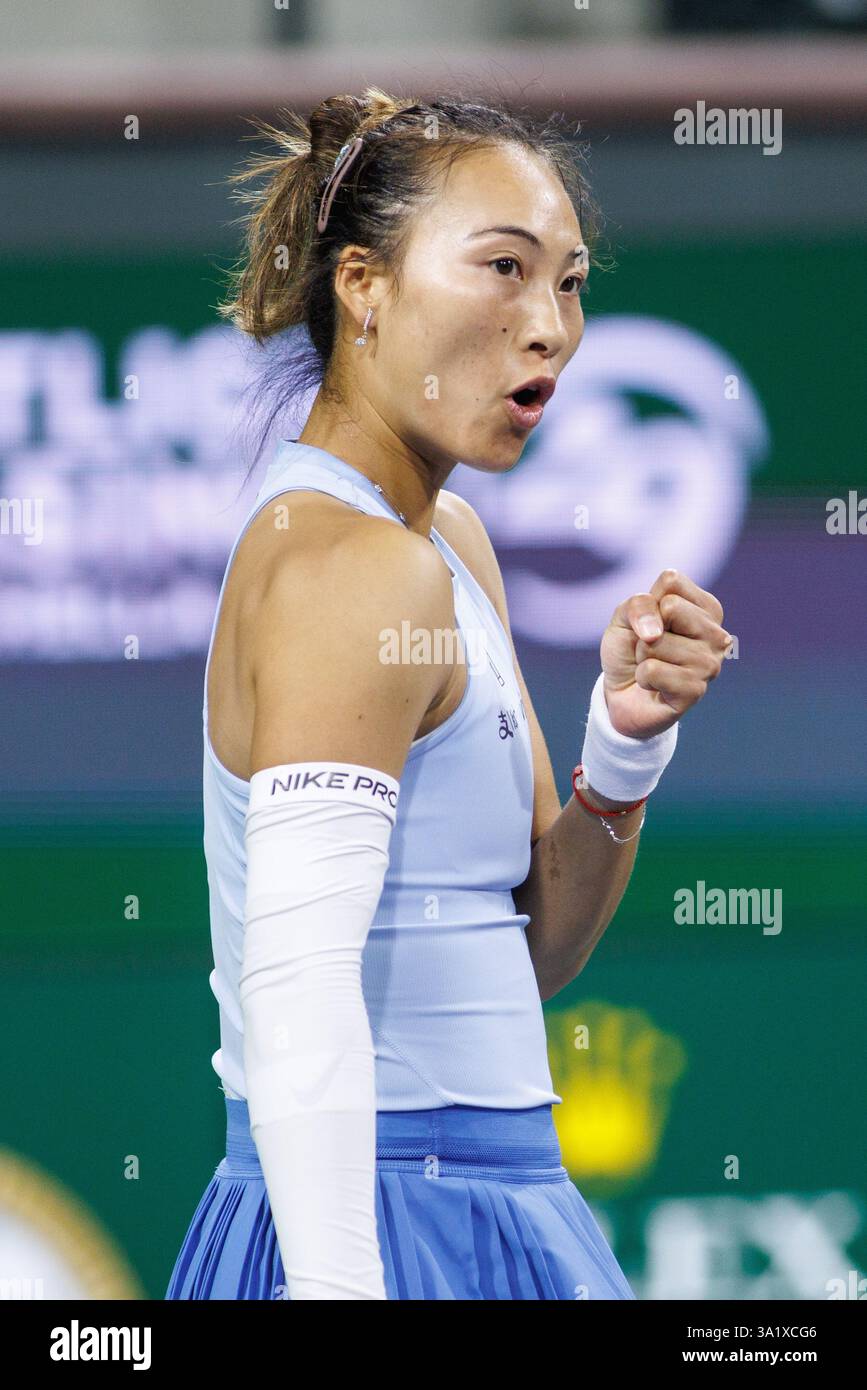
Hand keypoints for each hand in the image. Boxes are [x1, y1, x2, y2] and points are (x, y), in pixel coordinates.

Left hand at [599, 569, 730, 737]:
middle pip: (670, 607)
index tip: (650, 623)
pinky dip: (642, 677)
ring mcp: (711, 664)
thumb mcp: (625, 616)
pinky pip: (652, 670)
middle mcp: (717, 634)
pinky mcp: (696, 691)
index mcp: (707, 608)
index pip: (672, 580)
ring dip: (643, 656)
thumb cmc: (629, 650)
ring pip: (657, 641)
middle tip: (650, 648)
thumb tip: (655, 632)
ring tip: (652, 667)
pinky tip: (654, 686)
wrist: (621, 694)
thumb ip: (638, 605)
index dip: (648, 602)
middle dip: (645, 628)